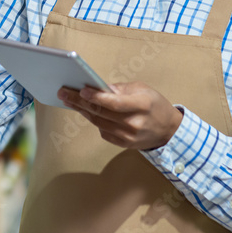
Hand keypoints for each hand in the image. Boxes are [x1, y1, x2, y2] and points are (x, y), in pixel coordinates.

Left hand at [57, 82, 183, 150]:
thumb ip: (120, 89)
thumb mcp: (142, 89)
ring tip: (68, 99)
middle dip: (80, 101)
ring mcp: (128, 136)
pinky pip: (102, 131)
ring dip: (81, 110)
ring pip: (98, 122)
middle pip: (102, 113)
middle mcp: (134, 123)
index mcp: (142, 105)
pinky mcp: (123, 144)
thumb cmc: (155, 105)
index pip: (115, 103)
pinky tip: (85, 111)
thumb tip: (97, 88)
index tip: (82, 90)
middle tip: (63, 92)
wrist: (168, 130)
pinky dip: (93, 120)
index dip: (97, 97)